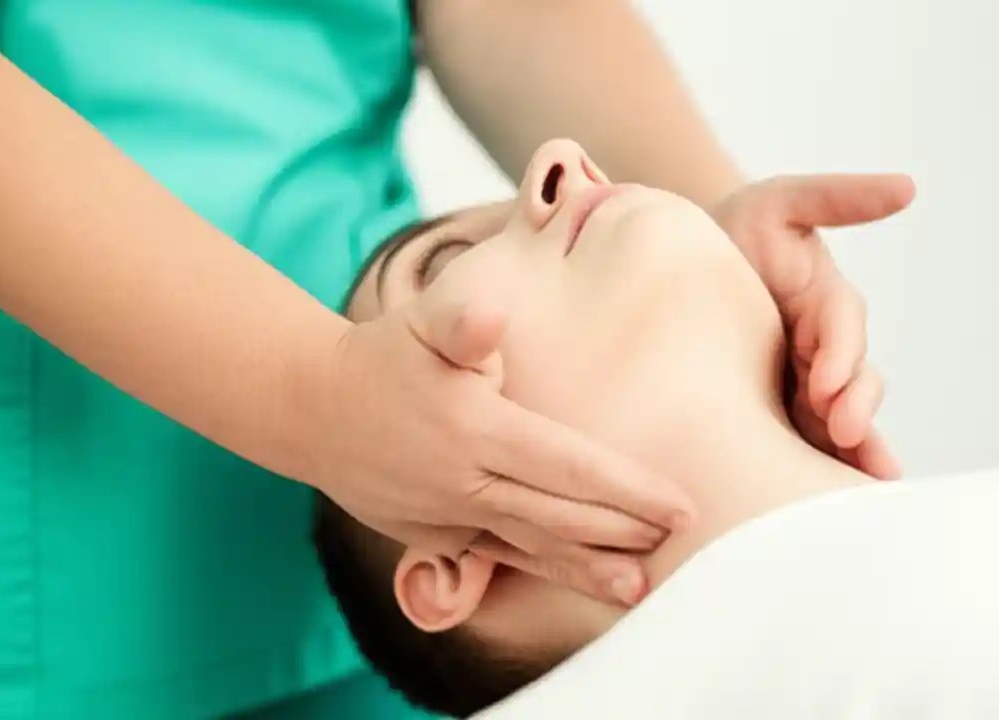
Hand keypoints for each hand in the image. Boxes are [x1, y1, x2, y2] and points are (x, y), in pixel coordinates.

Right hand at [306, 285, 692, 606]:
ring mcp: (452, 517)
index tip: (679, 504)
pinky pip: (506, 558)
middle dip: (625, 529)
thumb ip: (461, 323)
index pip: (568, 466)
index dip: (629, 488)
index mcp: (474, 430)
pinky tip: (581, 579)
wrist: (315, 410)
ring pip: (536, 549)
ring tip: (640, 590)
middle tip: (683, 536)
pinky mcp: (441, 538)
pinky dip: (549, 569)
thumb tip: (491, 318)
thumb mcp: (420, 324)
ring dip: (591, 568)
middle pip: (562, 515)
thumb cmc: (385, 357)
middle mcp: (466, 483)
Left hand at [711, 174, 915, 479]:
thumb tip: (908, 188)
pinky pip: (806, 448)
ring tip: (859, 482)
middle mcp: (820, 351)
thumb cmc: (727, 233)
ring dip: (853, 450)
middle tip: (842, 432)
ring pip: (841, 422)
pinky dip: (819, 471)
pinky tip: (828, 503)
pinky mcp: (774, 420)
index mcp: (823, 304)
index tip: (826, 381)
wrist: (669, 272)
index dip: (841, 352)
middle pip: (854, 383)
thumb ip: (836, 199)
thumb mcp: (779, 204)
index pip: (843, 327)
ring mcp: (801, 389)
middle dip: (855, 409)